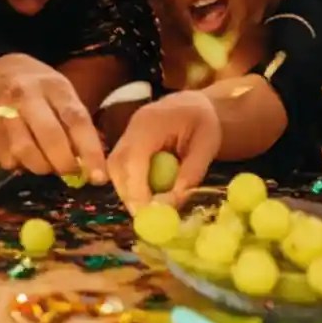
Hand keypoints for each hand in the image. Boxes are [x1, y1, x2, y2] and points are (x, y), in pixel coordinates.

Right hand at [0, 54, 106, 182]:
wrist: (5, 73)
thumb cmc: (44, 91)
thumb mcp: (64, 97)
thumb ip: (76, 127)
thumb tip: (91, 166)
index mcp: (56, 87)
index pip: (77, 120)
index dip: (90, 151)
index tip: (99, 177)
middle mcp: (28, 96)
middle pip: (49, 135)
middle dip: (64, 163)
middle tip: (71, 175)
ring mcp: (4, 110)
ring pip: (24, 150)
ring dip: (41, 166)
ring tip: (48, 166)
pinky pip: (6, 158)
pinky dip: (20, 166)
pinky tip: (26, 160)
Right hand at [108, 90, 220, 211]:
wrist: (198, 103)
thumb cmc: (206, 122)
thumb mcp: (207, 147)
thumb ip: (189, 175)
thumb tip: (170, 205)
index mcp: (151, 122)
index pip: (133, 159)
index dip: (136, 189)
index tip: (147, 215)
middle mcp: (132, 126)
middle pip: (117, 165)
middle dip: (128, 194)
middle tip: (145, 219)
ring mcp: (127, 134)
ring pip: (115, 168)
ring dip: (128, 191)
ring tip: (149, 210)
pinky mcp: (128, 143)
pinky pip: (121, 167)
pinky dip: (131, 184)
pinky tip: (147, 196)